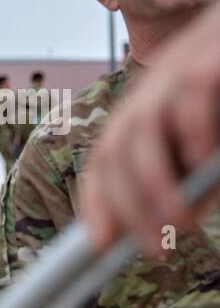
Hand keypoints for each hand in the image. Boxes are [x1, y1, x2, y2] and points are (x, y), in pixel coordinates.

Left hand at [83, 3, 219, 254]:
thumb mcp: (204, 138)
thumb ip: (191, 172)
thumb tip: (179, 217)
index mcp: (141, 112)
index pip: (105, 161)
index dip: (98, 201)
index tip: (99, 244)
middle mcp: (148, 94)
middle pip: (117, 151)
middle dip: (128, 205)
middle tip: (151, 247)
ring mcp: (176, 73)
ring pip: (144, 129)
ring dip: (155, 181)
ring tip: (177, 221)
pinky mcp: (209, 59)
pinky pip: (193, 93)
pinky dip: (194, 128)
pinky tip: (203, 159)